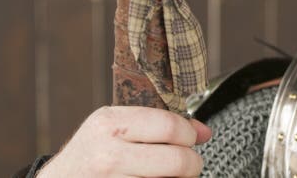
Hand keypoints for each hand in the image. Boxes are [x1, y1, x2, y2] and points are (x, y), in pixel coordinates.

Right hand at [37, 106, 211, 176]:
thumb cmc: (92, 152)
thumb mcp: (115, 127)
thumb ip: (158, 124)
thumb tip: (204, 132)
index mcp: (109, 123)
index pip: (170, 126)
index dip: (189, 134)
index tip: (192, 138)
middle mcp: (108, 154)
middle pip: (177, 160)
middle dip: (192, 163)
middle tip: (189, 163)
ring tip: (168, 173)